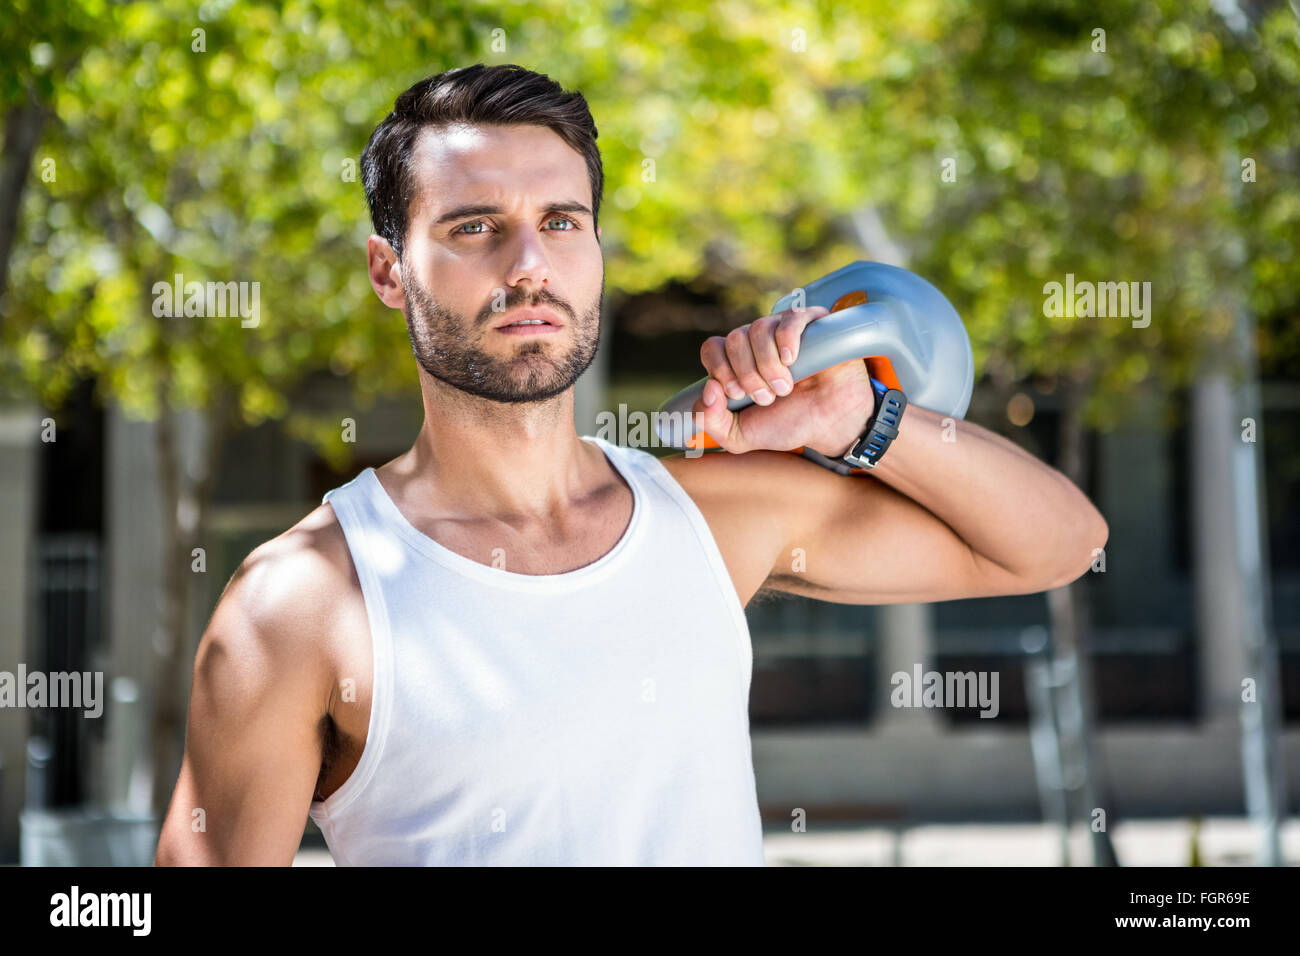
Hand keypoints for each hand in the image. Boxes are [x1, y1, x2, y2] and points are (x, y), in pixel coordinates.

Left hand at [691, 306, 877, 456]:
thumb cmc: (787, 423)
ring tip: (785, 387)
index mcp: (736, 362)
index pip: (712, 348)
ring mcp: (782, 329)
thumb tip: (707, 388)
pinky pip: (789, 317)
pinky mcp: (811, 323)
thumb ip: (710, 422)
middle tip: (768, 397)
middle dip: (748, 374)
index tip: (737, 394)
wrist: (830, 424)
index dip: (720, 369)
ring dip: (768, 364)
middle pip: (734, 339)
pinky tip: (792, 361)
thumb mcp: (740, 436)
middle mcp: (756, 341)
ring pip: (758, 328)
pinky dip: (786, 340)